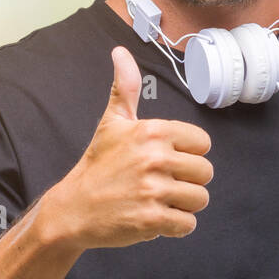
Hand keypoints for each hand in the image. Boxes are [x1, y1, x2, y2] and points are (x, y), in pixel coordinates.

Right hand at [45, 46, 213, 248]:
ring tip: (156, 201)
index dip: (187, 155)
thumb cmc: (98, 165)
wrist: (72, 209)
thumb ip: (126, 87)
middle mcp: (155, 158)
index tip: (164, 161)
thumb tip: (120, 51)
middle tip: (159, 184)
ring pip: (200, 199)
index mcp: (153, 132)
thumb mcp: (112, 122)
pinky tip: (154, 218)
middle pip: (205, 173)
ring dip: (182, 205)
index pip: (203, 143)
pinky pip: (188, 225)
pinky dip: (175, 227)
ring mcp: (153, 190)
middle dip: (187, 182)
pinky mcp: (151, 220)